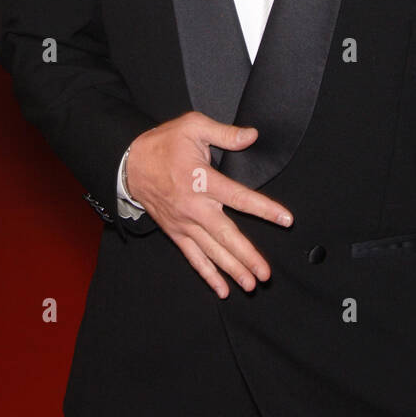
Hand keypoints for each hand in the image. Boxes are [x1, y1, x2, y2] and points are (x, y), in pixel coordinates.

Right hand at [125, 111, 293, 297]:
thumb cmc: (163, 143)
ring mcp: (184, 223)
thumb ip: (225, 134)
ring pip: (211, 251)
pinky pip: (193, 257)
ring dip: (232, 269)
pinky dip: (208, 274)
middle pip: (225, 235)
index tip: (285, 219)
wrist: (129, 163)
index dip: (264, 209)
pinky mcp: (175, 232)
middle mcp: (194, 207)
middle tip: (265, 274)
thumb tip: (252, 136)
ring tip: (250, 284)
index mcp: (202, 180)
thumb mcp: (193, 127)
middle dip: (247, 256)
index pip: (239, 197)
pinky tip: (223, 289)